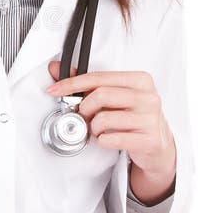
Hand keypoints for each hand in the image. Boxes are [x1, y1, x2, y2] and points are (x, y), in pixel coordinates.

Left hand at [45, 63, 175, 181]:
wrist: (158, 144)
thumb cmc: (134, 116)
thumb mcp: (115, 94)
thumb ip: (87, 82)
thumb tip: (55, 68)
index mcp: (140, 80)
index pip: (98, 77)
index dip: (72, 84)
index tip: (55, 90)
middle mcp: (148, 97)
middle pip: (99, 96)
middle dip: (84, 108)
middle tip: (84, 115)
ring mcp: (150, 119)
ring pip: (103, 119)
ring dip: (93, 127)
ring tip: (99, 128)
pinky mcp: (149, 140)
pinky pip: (111, 139)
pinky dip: (102, 140)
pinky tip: (108, 138)